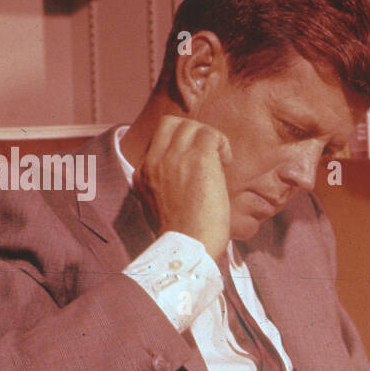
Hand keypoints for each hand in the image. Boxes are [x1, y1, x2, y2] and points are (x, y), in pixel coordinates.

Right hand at [134, 116, 233, 260]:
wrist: (189, 247)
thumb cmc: (184, 236)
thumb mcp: (161, 208)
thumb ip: (165, 188)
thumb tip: (185, 181)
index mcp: (143, 173)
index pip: (157, 140)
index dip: (180, 144)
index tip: (194, 163)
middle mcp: (154, 161)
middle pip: (171, 123)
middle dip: (193, 133)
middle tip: (209, 155)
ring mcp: (174, 158)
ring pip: (190, 125)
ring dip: (209, 138)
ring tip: (219, 161)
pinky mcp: (198, 160)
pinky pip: (210, 134)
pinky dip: (222, 144)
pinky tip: (226, 163)